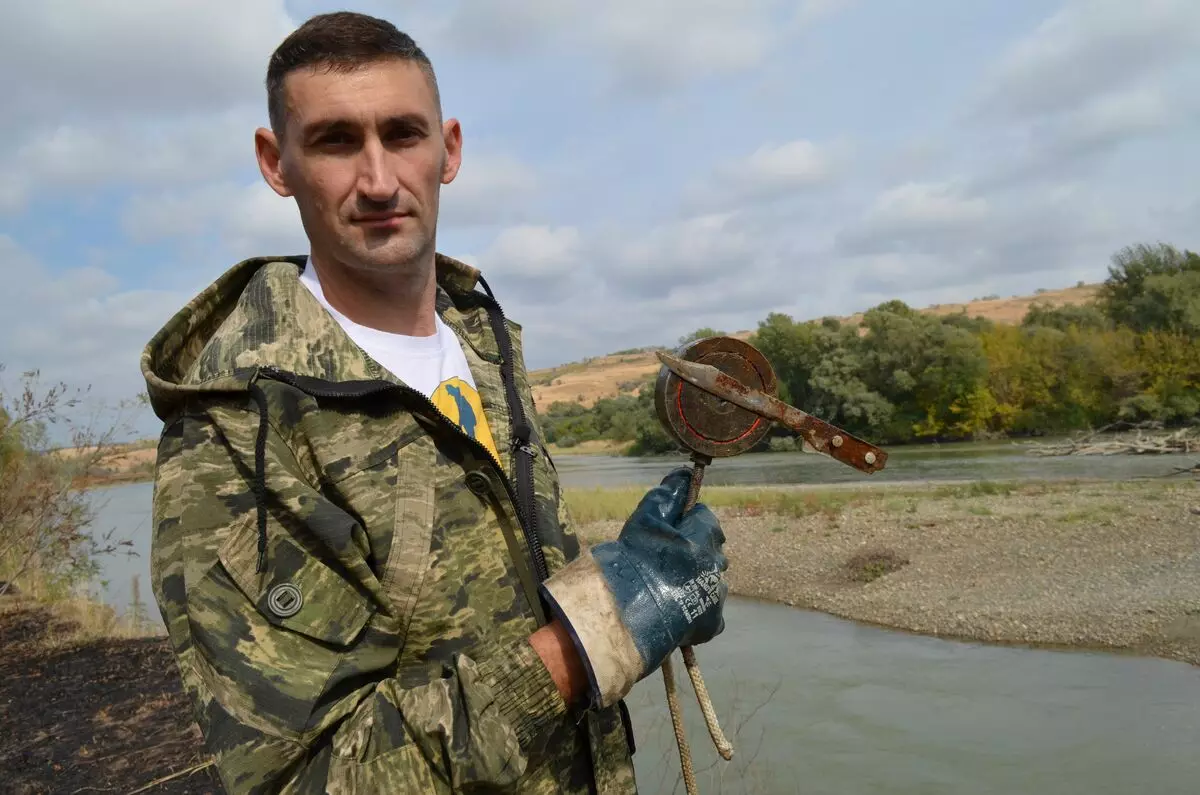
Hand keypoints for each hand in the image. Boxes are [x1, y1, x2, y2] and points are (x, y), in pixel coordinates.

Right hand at [540, 467, 727, 708]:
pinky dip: (697, 607)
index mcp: (704, 537)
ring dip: (696, 578)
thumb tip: (684, 473)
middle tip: (665, 558)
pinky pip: (709, 609)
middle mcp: (716, 564)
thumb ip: (667, 494)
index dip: (686, 521)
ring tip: (668, 586)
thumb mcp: (646, 518)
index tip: (668, 529)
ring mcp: (715, 594)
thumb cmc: (635, 559)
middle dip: (693, 548)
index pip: (705, 518)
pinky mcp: (711, 622)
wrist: (627, 611)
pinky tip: (676, 607)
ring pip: (710, 578)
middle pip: (710, 548)